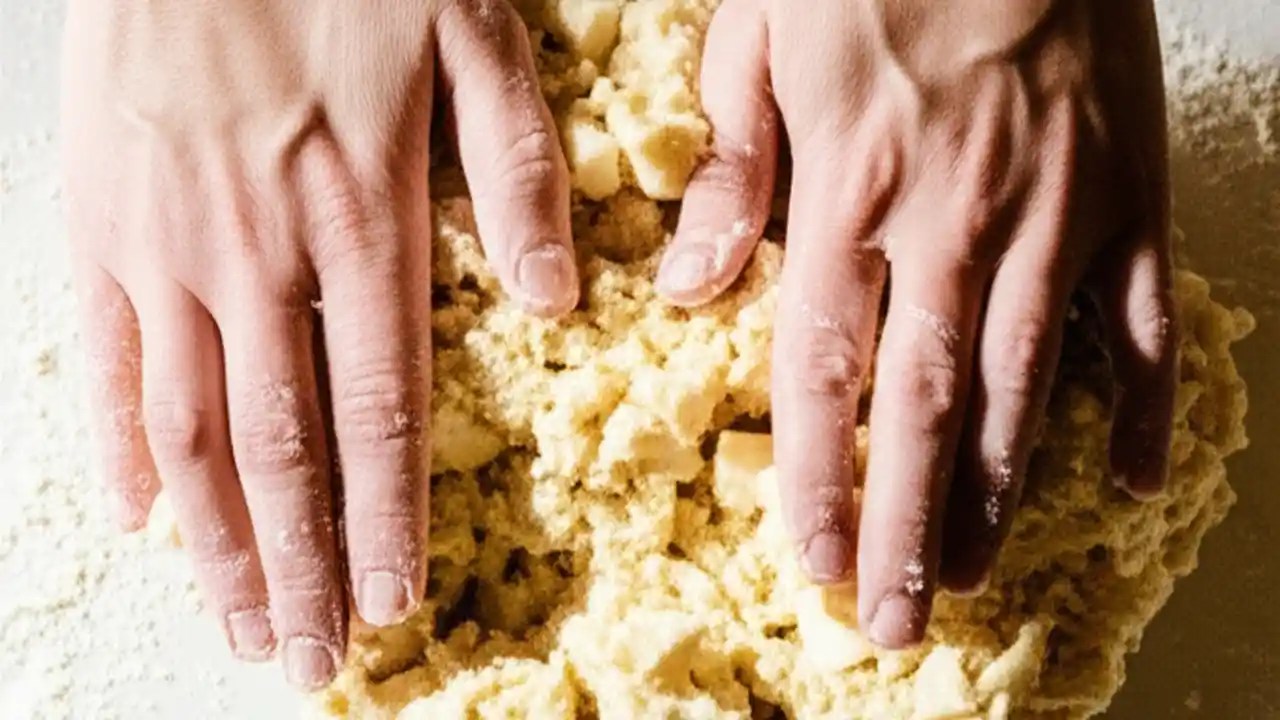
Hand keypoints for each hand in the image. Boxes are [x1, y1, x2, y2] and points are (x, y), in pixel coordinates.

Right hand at [61, 0, 576, 688]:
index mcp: (362, 216)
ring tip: (238, 620)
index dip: (385, 517)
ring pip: (191, 422)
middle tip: (308, 658)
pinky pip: (100, 352)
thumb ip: (515, 168)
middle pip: (282, 443)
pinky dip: (119, 441)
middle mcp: (259, 252)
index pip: (379, 407)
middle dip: (300, 564)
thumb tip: (553, 297)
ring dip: (218, 535)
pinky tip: (141, 514)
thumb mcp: (469, 33)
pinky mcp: (99, 217)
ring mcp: (167, 241)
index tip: (391, 602)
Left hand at [656, 0, 1174, 647]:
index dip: (819, 479)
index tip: (815, 562)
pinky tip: (1131, 479)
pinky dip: (1139, 403)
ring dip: (1001, 491)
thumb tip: (689, 285)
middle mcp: (952, 221)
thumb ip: (727, 172)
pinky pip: (1141, 320)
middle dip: (908, 525)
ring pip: (1026, 382)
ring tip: (977, 573)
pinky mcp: (1129, 193)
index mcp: (850, 190)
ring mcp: (1052, 213)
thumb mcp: (756, 42)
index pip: (826, 369)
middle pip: (926, 406)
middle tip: (897, 619)